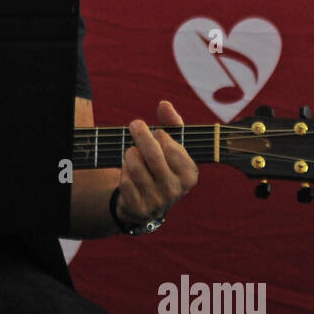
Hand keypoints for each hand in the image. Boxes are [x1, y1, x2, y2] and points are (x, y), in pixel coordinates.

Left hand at [114, 99, 198, 224]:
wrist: (148, 203)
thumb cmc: (163, 167)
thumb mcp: (172, 146)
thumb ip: (171, 124)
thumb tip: (164, 104)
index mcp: (190, 174)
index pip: (171, 147)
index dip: (160, 136)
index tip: (157, 133)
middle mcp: (176, 190)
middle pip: (152, 155)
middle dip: (140, 135)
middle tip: (134, 124)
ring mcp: (158, 201)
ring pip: (135, 166)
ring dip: (130, 154)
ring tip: (133, 153)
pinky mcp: (139, 208)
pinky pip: (125, 181)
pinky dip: (123, 172)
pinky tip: (128, 172)